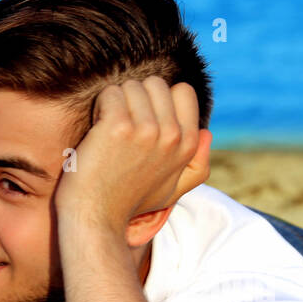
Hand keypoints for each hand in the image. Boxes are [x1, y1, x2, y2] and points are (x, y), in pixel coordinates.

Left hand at [55, 76, 211, 231]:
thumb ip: (196, 165)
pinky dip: (100, 107)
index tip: (143, 123)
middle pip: (155, 84)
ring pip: (131, 86)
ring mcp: (146, 130)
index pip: (183, 91)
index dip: (159, 102)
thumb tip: (207, 134)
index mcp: (188, 145)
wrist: (96, 217)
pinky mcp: (118, 127)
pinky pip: (110, 93)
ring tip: (109, 133)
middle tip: (123, 129)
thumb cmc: (130, 203)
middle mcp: (172, 135)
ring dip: (116, 103)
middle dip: (136, 99)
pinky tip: (98, 131)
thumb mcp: (172, 190)